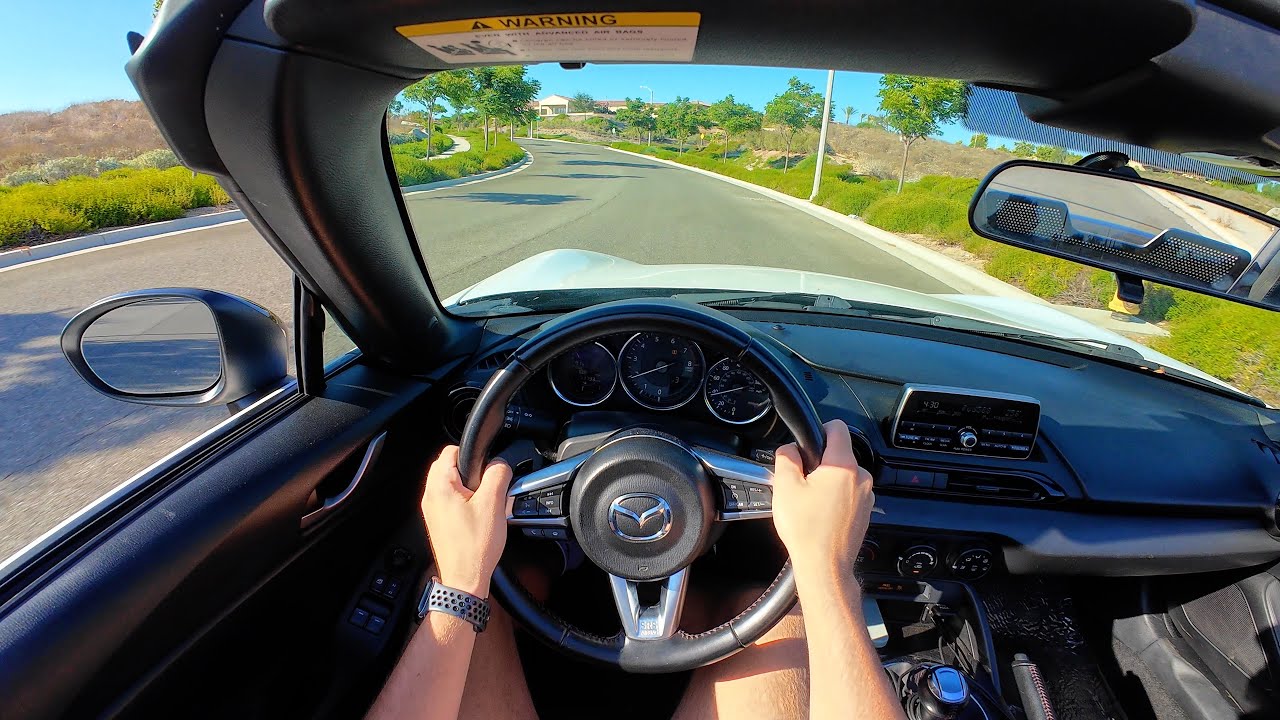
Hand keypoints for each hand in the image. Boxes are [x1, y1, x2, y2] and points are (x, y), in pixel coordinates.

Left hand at [421, 445, 510, 596]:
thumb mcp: (493, 504)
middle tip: (487, 488)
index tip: (486, 468)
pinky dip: (465, 502)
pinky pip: (451, 501)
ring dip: (469, 488)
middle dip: (472, 472)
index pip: (451, 451)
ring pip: (451, 485)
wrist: (464, 578)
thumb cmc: (475, 547)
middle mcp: (431, 497)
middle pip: (450, 467)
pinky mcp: (439, 522)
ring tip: (484, 504)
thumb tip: (500, 463)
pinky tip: (478, 516)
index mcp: (440, 487)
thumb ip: (498, 475)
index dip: (473, 455)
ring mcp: (432, 510)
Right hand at [772, 420, 874, 580]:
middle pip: (839, 454)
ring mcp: (866, 495)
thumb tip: (789, 448)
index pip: (837, 428)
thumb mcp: (785, 487)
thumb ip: (786, 457)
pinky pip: (850, 493)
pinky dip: (836, 498)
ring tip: (811, 502)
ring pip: (844, 475)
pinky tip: (821, 514)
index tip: (809, 443)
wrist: (824, 566)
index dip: (820, 429)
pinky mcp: (866, 511)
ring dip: (828, 482)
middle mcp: (861, 477)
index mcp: (843, 466)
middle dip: (820, 463)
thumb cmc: (806, 530)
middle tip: (802, 482)